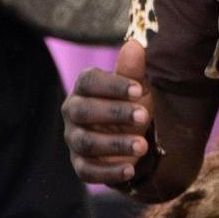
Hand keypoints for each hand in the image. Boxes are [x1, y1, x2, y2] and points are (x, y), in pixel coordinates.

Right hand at [65, 44, 153, 190]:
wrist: (132, 136)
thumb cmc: (130, 104)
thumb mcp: (135, 87)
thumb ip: (133, 70)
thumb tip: (134, 45)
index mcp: (84, 88)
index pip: (89, 82)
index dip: (112, 85)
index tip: (138, 89)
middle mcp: (73, 112)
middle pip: (83, 111)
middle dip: (114, 114)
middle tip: (145, 117)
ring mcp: (75, 139)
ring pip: (86, 142)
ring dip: (114, 144)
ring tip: (143, 146)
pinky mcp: (81, 165)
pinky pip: (88, 171)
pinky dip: (108, 172)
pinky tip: (130, 169)